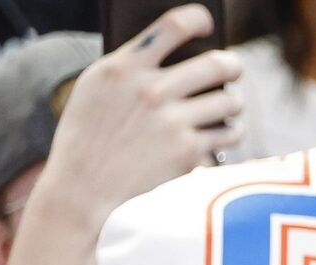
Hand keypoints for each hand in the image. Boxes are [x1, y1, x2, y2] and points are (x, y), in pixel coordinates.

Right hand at [20, 9, 243, 264]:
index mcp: (124, 66)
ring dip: (232, 105)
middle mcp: (151, 91)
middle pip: (218, 64)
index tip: (207, 23)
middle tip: (232, 70)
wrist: (83, 193)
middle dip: (231, 66)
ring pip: (231, 102)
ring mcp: (173, 123)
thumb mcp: (96, 90)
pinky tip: (221, 134)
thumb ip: (133, 67)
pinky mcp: (191, 154)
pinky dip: (229, 135)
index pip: (174, 24)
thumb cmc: (89, 138)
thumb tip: (181, 52)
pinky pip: (230, 135)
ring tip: (226, 108)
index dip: (199, 19)